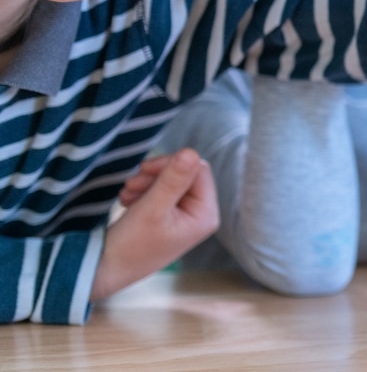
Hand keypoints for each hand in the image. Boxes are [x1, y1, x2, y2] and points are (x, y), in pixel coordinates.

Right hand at [92, 148, 218, 300]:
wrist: (104, 270)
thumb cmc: (130, 245)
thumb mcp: (152, 208)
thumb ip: (173, 180)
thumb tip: (191, 152)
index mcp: (206, 214)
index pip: (199, 170)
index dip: (172, 163)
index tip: (143, 169)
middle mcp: (201, 214)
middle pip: (186, 174)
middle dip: (157, 175)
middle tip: (130, 183)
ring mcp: (186, 216)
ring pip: (172, 180)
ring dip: (147, 182)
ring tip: (126, 195)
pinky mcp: (170, 216)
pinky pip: (162, 191)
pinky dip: (144, 191)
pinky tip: (128, 201)